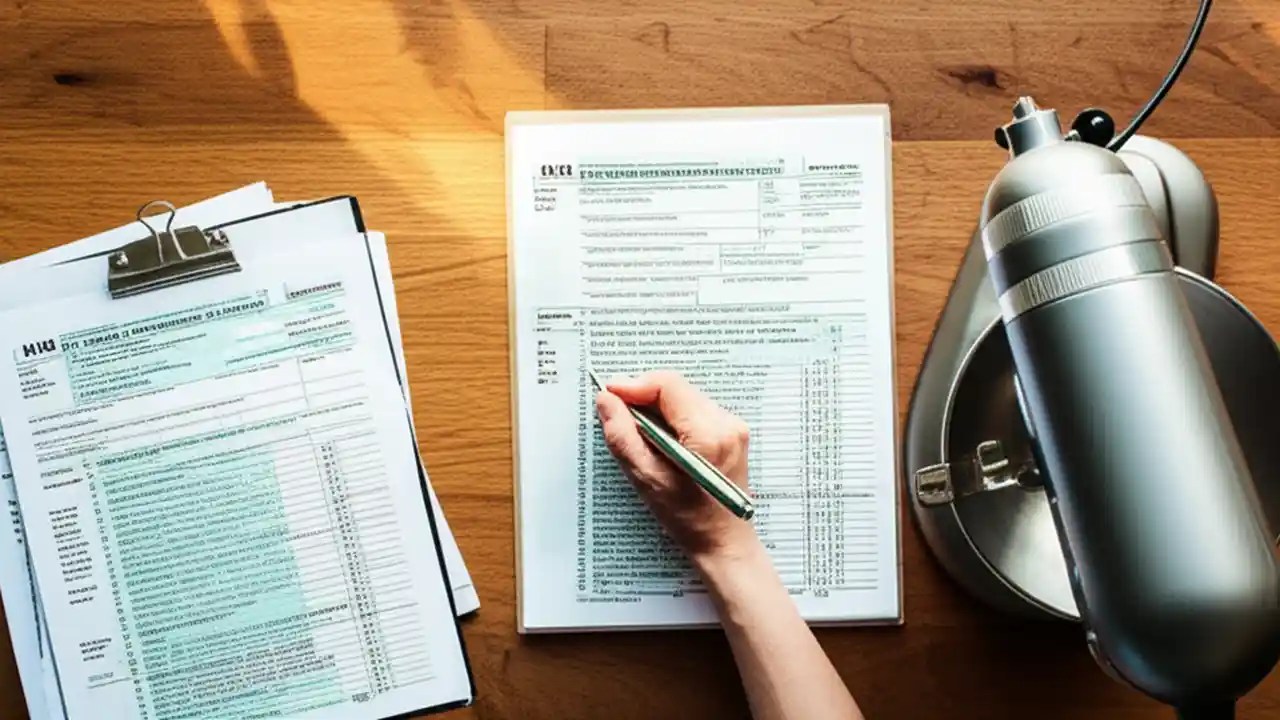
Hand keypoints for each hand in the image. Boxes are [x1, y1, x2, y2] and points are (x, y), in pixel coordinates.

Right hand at [594, 371, 758, 566]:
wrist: (724, 541)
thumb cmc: (689, 519)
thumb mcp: (647, 479)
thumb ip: (623, 436)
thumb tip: (607, 400)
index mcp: (709, 434)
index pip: (668, 386)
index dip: (634, 385)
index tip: (609, 393)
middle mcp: (727, 423)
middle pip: (676, 389)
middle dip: (643, 397)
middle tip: (618, 415)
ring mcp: (733, 426)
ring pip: (683, 397)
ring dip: (657, 408)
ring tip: (639, 433)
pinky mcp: (731, 431)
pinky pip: (694, 410)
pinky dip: (672, 417)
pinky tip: (661, 440)